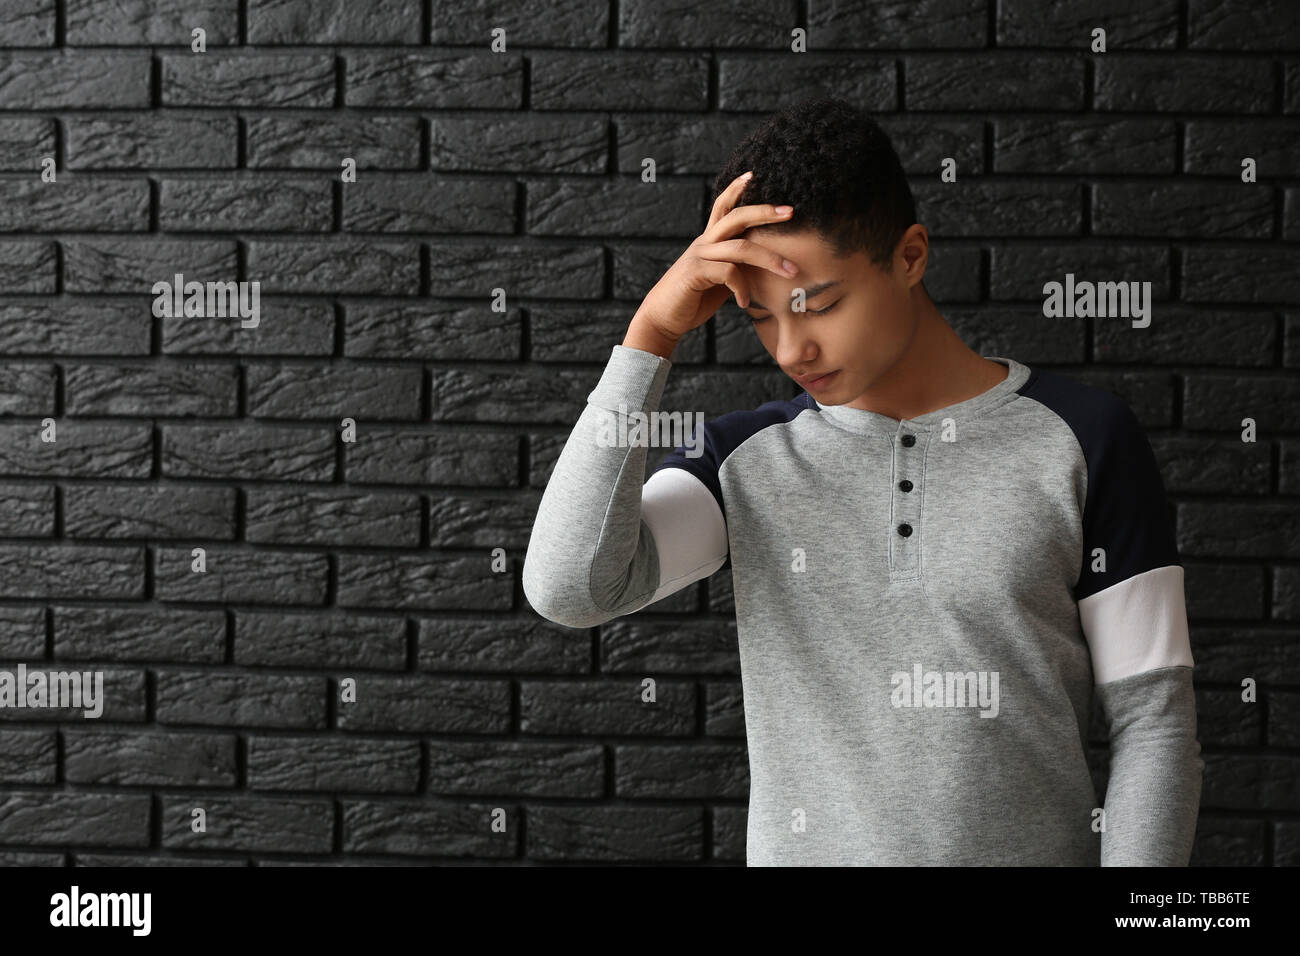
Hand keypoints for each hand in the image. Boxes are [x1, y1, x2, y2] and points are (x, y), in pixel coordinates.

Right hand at [628, 171, 796, 344]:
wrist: (662, 320)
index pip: (723, 207)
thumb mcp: (719, 280)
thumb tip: (765, 266)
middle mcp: (703, 243)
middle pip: (736, 217)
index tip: (754, 174)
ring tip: (791, 272)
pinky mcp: (695, 273)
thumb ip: (736, 268)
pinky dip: (743, 289)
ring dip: (770, 260)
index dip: (736, 189)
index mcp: (709, 241)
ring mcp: (698, 256)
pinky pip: (729, 273)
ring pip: (741, 248)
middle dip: (765, 212)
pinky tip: (745, 303)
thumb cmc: (693, 301)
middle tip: (790, 212)